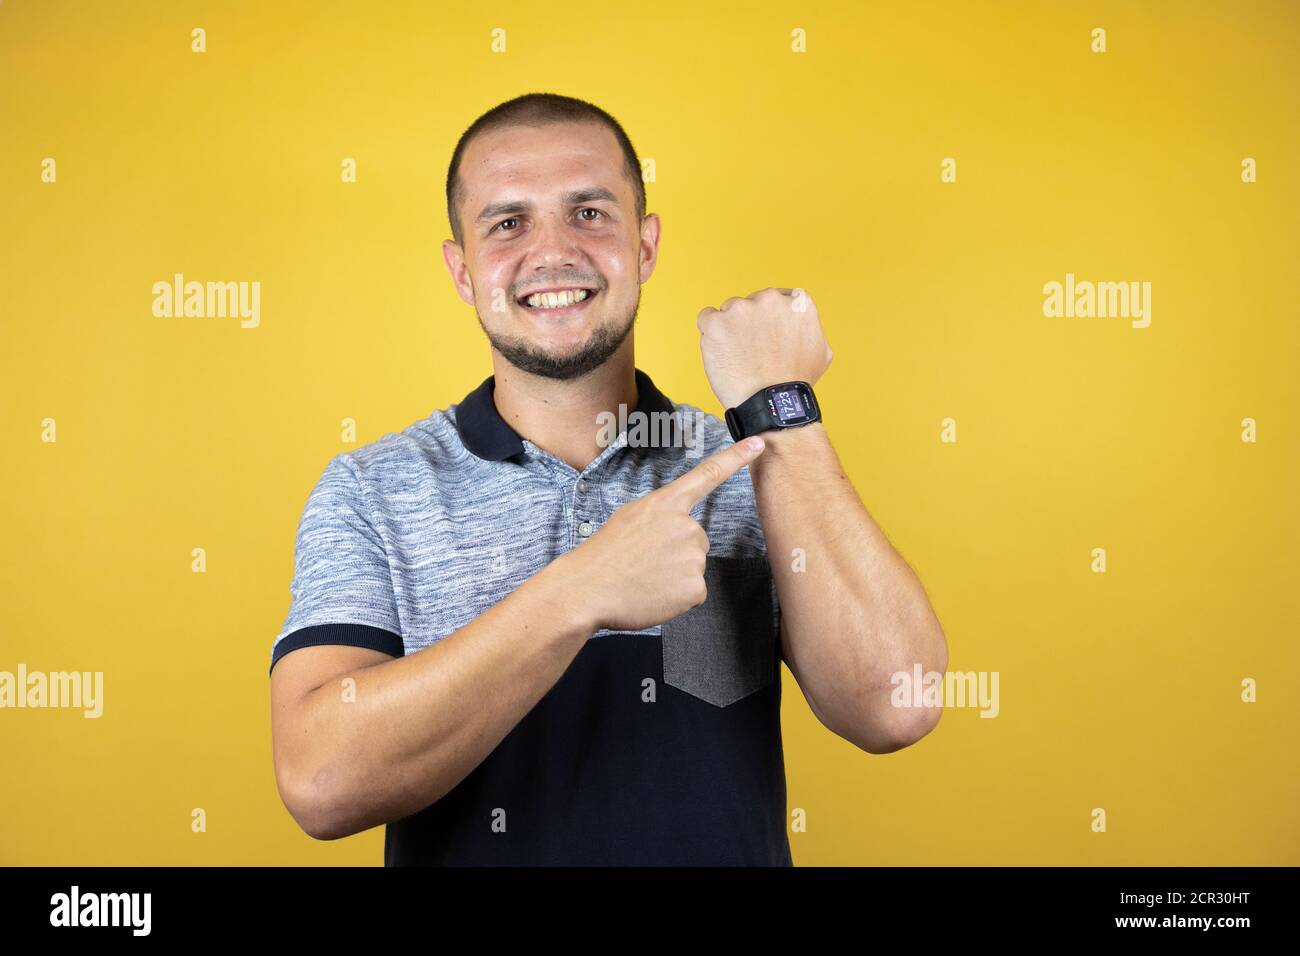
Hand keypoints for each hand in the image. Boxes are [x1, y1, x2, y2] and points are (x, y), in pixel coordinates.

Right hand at [565, 436, 766, 631]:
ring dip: (674, 576)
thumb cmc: (603, 556)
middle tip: (644, 562)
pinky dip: (676, 597)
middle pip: (697, 540)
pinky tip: (653, 594)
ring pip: (693, 567)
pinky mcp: (695, 586)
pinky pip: (692, 592)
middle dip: (676, 553)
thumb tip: (677, 532)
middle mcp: (686, 526)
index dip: (736, 458)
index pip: (707, 475)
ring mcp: (693, 556)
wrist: (587, 590)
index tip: (760, 443)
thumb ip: (660, 517)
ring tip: (644, 578)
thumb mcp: (629, 519)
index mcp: (666, 504)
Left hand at [697, 287, 831, 408]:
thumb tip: (798, 320)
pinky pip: (706, 317)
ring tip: (738, 355)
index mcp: (797, 302)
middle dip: (750, 322)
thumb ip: (809, 326)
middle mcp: (769, 299)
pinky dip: (710, 332)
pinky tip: (720, 350)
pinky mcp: (716, 322)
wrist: (772, 403)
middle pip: (752, 302)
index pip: (779, 298)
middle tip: (752, 350)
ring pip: (729, 310)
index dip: (771, 318)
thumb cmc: (795, 381)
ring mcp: (741, 309)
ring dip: (730, 327)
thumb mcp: (821, 350)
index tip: (767, 334)